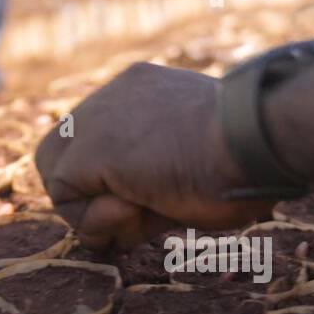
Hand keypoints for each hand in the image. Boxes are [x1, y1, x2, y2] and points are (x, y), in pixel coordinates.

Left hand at [35, 63, 273, 250]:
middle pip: (66, 156)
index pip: (102, 144)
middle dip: (92, 198)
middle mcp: (115, 95)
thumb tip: (131, 211)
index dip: (114, 184)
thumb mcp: (198, 162)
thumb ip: (157, 176)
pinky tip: (139, 207)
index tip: (154, 201)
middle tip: (139, 214)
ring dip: (96, 211)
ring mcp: (98, 117)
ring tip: (145, 208)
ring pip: (58, 176)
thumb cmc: (246, 162)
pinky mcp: (90, 148)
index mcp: (146, 93)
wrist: (255, 142)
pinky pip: (64, 196)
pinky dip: (96, 219)